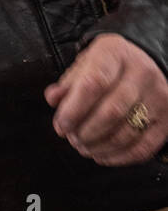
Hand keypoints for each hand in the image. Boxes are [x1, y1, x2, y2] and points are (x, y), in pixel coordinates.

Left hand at [44, 34, 167, 164]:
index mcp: (116, 53)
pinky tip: (102, 155)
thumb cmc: (110, 65)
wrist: (147, 60)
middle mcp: (142, 73)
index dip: (73, 109)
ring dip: (99, 147)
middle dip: (86, 132)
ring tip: (83, 146)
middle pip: (111, 112)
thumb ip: (69, 82)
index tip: (61, 124)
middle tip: (72, 138)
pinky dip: (119, 157)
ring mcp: (158, 97)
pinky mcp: (167, 120)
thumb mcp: (86, 63)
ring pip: (126, 133)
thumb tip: (53, 99)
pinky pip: (143, 148)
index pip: (94, 83)